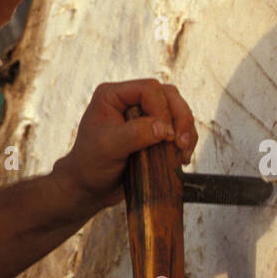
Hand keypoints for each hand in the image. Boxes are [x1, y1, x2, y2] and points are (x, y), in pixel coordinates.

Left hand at [52, 79, 198, 213]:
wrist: (90, 187)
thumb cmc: (90, 166)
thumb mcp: (108, 148)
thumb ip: (134, 134)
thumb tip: (164, 128)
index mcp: (113, 96)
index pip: (148, 89)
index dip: (162, 109)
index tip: (165, 136)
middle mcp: (129, 100)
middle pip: (168, 96)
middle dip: (180, 118)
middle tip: (181, 143)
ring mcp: (143, 115)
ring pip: (177, 109)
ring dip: (186, 130)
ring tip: (183, 152)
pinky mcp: (153, 131)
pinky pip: (178, 127)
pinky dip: (185, 140)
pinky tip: (182, 156)